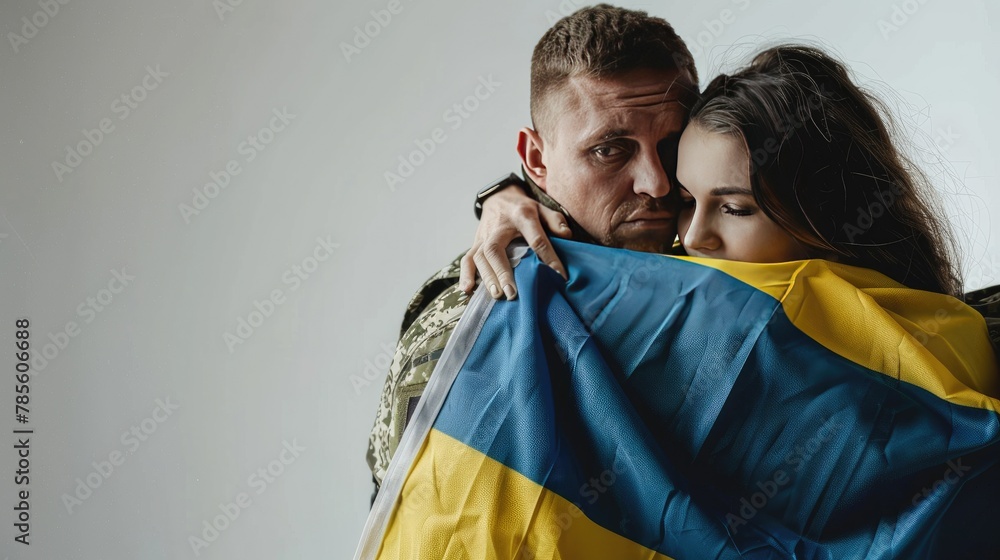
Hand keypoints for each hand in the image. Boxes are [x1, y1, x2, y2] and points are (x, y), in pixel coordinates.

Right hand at [459, 184, 571, 299]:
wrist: (499, 197)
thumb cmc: (525, 208)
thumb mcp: (543, 208)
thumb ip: (556, 221)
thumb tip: (567, 236)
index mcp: (522, 216)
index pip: (536, 238)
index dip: (548, 257)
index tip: (559, 276)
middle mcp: (499, 227)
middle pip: (495, 249)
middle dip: (502, 272)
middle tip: (511, 293)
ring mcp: (484, 235)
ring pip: (480, 256)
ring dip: (486, 277)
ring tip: (497, 295)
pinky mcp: (475, 243)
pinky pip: (467, 259)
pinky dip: (465, 274)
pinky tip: (468, 290)